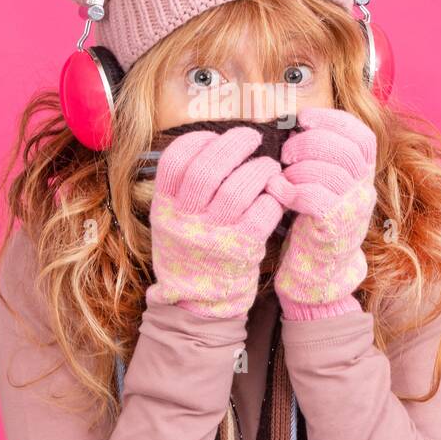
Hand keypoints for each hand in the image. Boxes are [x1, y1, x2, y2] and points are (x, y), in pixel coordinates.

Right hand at [145, 126, 285, 318]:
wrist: (197, 303)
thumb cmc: (189, 250)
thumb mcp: (170, 220)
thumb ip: (181, 188)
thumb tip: (211, 144)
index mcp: (165, 207)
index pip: (175, 161)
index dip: (197, 141)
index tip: (213, 136)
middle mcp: (185, 220)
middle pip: (208, 169)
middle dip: (234, 145)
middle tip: (251, 136)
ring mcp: (213, 236)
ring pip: (238, 189)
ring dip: (259, 169)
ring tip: (269, 166)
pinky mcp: (241, 249)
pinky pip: (262, 213)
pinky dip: (272, 198)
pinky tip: (275, 194)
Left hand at [265, 107, 377, 319]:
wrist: (318, 267)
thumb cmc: (312, 216)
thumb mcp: (322, 180)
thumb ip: (318, 155)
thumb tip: (292, 126)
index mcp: (364, 172)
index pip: (361, 135)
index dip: (332, 120)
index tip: (303, 118)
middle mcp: (365, 188)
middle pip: (343, 150)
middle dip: (308, 143)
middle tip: (286, 154)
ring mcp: (354, 209)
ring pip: (328, 172)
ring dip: (297, 170)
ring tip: (281, 177)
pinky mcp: (336, 228)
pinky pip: (315, 197)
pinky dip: (290, 190)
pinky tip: (277, 192)